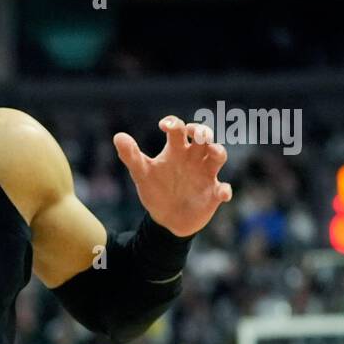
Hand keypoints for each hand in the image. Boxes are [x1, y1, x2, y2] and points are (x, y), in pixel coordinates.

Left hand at [113, 116, 232, 236]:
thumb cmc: (155, 190)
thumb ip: (130, 156)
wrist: (166, 219)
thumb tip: (118, 136)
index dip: (174, 123)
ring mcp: (206, 174)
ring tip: (213, 151)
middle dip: (202, 131)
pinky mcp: (214, 193)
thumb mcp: (141, 174)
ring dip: (218, 152)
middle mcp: (194, 158)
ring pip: (219, 156)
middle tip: (195, 133)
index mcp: (176, 150)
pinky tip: (222, 193)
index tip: (164, 126)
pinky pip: (224, 189)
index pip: (179, 129)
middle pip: (204, 137)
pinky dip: (225, 190)